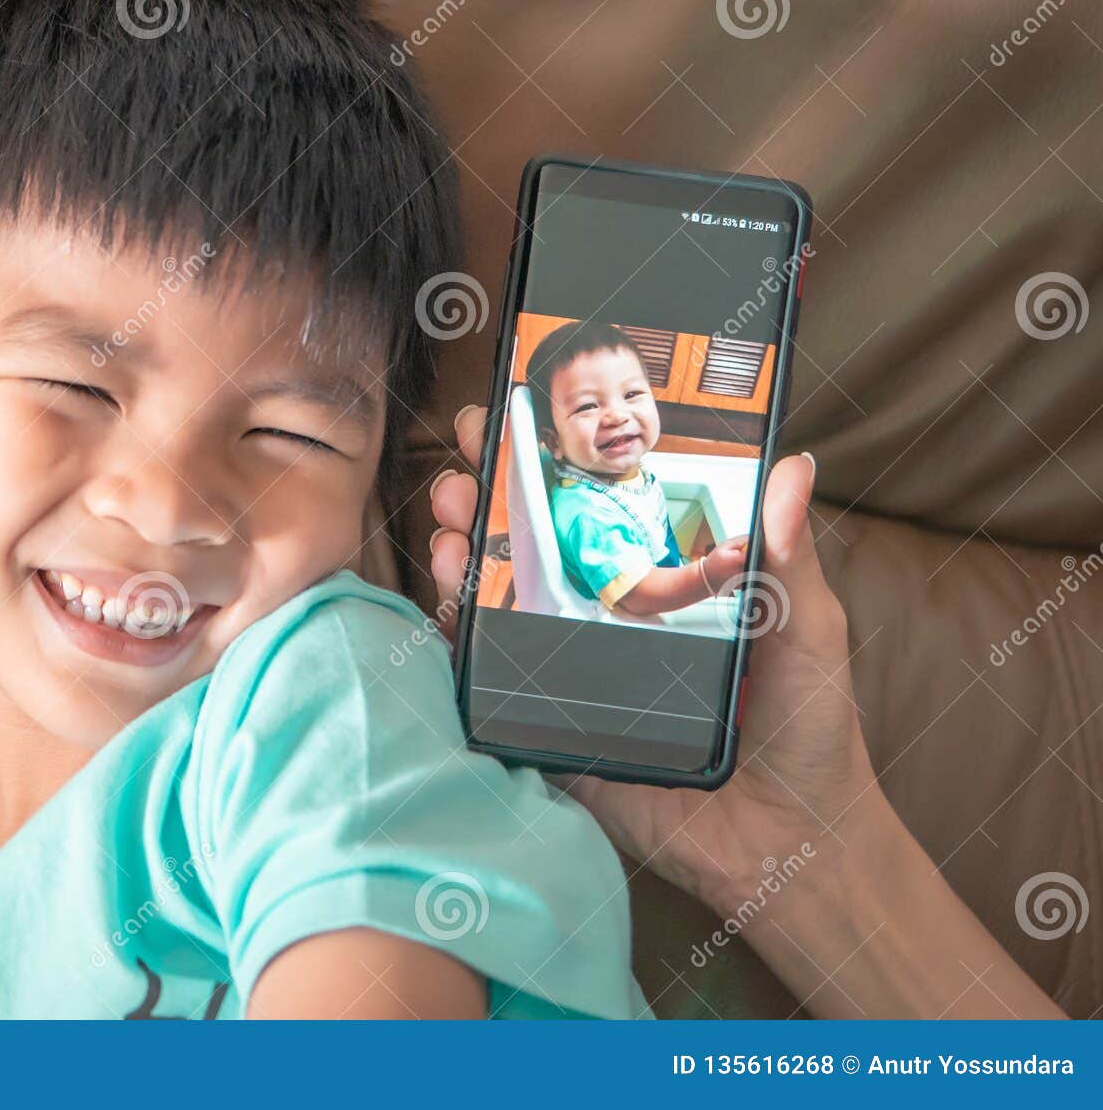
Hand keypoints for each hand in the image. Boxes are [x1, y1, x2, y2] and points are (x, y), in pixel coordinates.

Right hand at [431, 407, 875, 916]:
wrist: (789, 840)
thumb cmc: (808, 730)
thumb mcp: (806, 625)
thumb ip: (789, 551)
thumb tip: (795, 464)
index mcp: (658, 584)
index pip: (590, 509)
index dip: (545, 464)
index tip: (512, 415)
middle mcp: (604, 619)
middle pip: (526, 545)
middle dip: (483, 495)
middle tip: (465, 460)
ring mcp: (569, 671)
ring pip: (495, 602)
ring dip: (461, 552)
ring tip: (451, 523)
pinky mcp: (549, 728)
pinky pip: (489, 681)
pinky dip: (457, 641)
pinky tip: (448, 604)